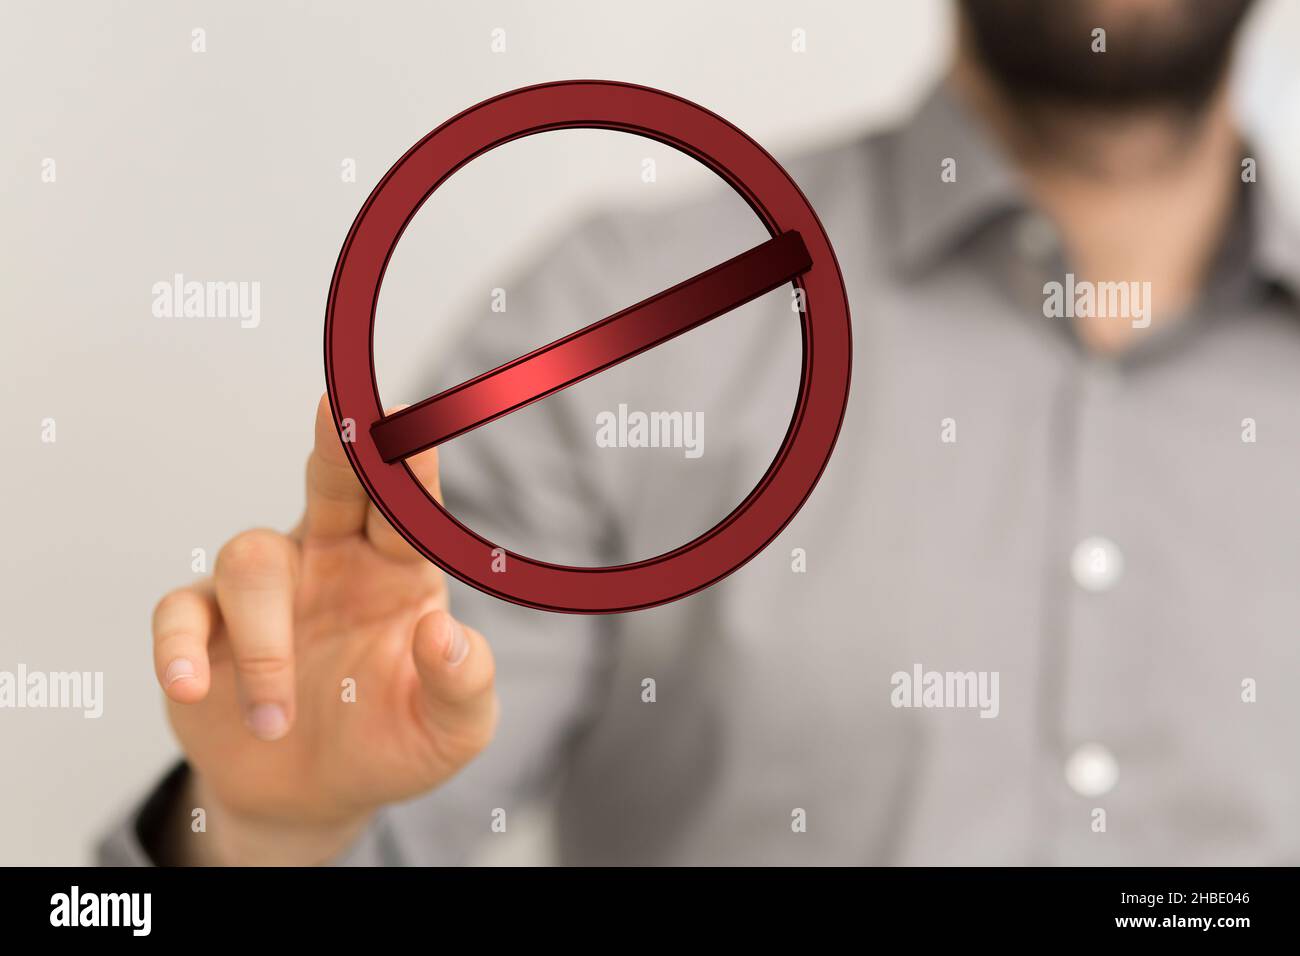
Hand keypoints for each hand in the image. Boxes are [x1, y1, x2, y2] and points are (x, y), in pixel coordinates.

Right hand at [150, 395, 496, 864]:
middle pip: (333, 484)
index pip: (408, 510)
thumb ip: (461, 686)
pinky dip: (179, 646)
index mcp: (399, 573)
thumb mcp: (449, 731)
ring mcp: (269, 592)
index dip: (408, 465)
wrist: (316, 798)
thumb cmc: (393, 743)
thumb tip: (444, 633)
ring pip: (250, 560)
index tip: (408, 419)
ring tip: (278, 721)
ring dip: (263, 644)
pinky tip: (193, 687)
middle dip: (334, 449)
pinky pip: (180, 611)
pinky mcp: (206, 629)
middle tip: (334, 410)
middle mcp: (334, 562)